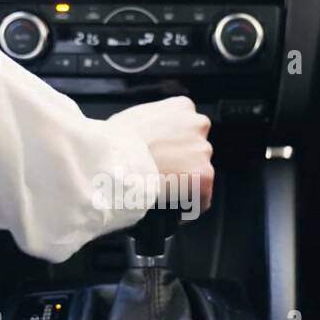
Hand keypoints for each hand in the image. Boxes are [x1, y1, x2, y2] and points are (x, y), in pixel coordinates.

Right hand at [109, 97, 213, 212]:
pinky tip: (174, 211)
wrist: (115, 160)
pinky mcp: (204, 175)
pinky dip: (190, 207)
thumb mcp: (136, 118)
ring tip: (164, 195)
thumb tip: (150, 142)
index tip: (165, 161)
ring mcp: (203, 150)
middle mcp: (198, 124)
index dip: (176, 149)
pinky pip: (202, 198)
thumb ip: (153, 126)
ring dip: (186, 184)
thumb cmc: (115, 141)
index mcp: (182, 107)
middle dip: (182, 164)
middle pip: (196, 150)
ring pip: (199, 173)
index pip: (188, 130)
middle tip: (162, 178)